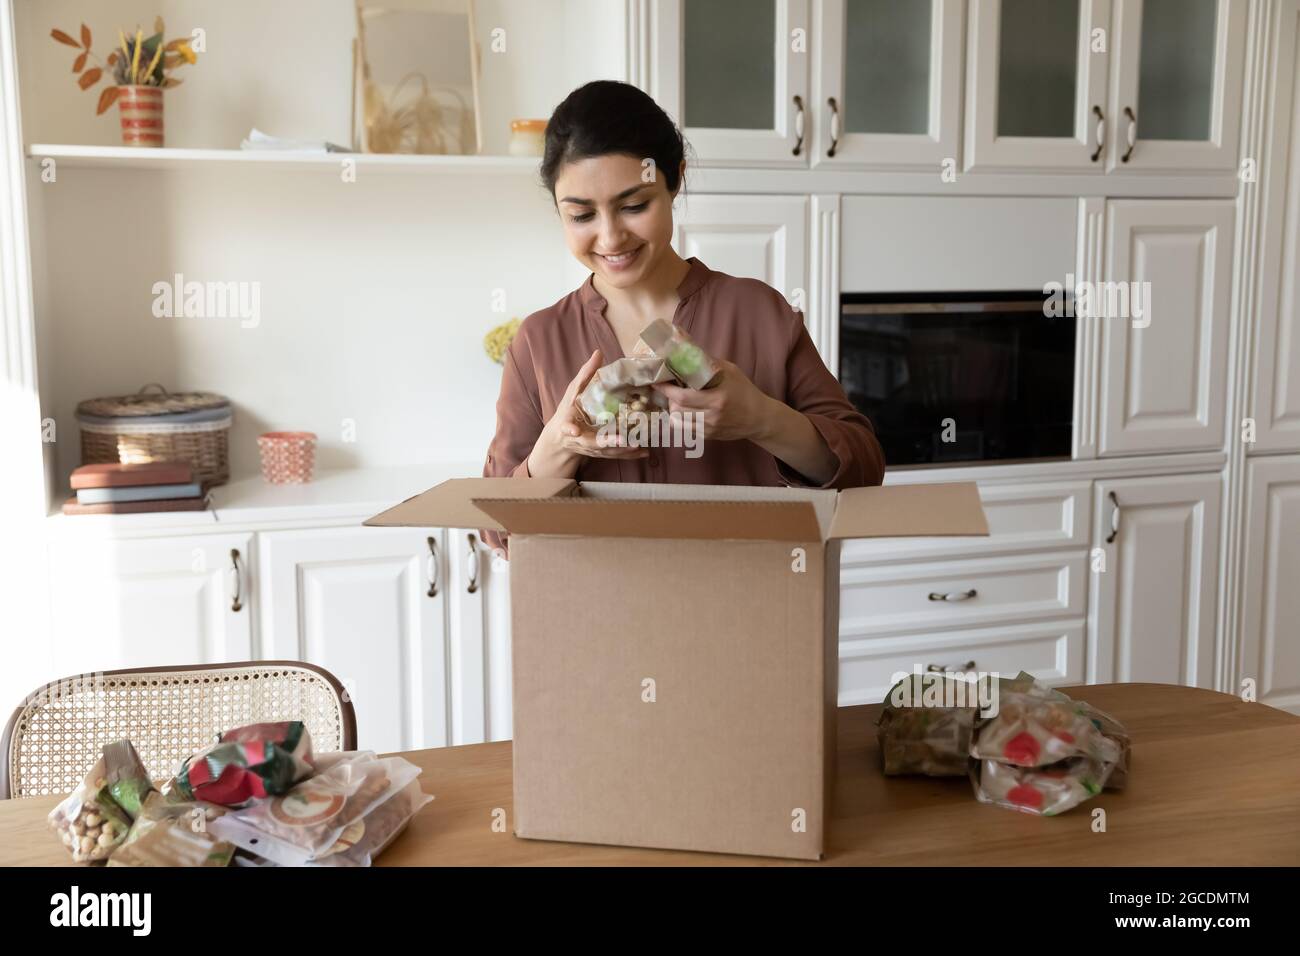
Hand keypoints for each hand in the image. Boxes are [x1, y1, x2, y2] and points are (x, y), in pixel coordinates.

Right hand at [526, 350, 649, 477]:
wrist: (562, 438)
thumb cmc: (569, 410)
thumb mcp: (573, 391)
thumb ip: (586, 374)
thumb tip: (598, 353)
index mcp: (570, 422)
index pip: (568, 426)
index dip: (570, 428)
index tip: (574, 431)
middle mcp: (580, 439)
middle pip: (593, 443)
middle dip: (607, 442)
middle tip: (622, 440)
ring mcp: (591, 448)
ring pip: (607, 451)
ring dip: (622, 450)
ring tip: (638, 445)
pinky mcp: (601, 453)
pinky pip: (616, 455)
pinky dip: (630, 455)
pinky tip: (645, 452)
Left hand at [652, 360, 773, 442]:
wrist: (759, 418)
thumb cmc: (744, 390)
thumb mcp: (730, 371)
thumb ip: (708, 363)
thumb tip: (686, 349)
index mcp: (717, 398)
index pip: (683, 397)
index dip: (666, 390)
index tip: (657, 381)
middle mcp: (712, 415)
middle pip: (677, 409)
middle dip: (668, 399)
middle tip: (667, 389)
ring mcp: (709, 428)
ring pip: (678, 421)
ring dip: (673, 409)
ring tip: (676, 400)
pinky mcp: (708, 436)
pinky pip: (686, 429)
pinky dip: (681, 419)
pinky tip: (685, 411)